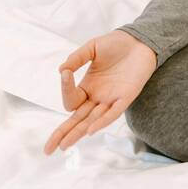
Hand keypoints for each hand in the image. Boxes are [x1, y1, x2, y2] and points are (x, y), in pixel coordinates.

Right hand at [43, 30, 157, 154]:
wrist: (139, 40)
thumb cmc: (116, 44)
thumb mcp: (92, 48)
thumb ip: (77, 58)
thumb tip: (61, 70)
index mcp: (87, 87)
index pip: (71, 99)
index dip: (65, 89)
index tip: (65, 73)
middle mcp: (97, 97)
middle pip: (77, 119)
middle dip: (62, 134)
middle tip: (48, 149)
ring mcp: (111, 99)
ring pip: (91, 121)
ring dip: (78, 133)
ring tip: (64, 146)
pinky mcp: (126, 97)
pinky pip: (113, 113)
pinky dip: (102, 121)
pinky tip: (90, 130)